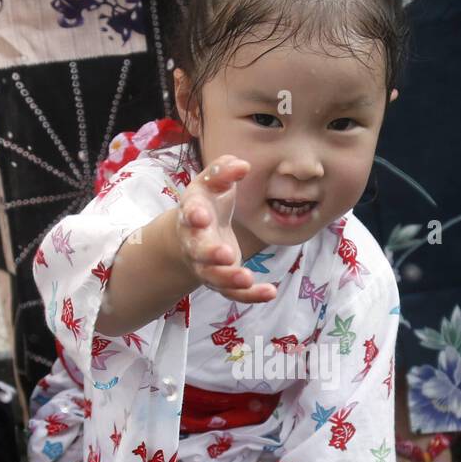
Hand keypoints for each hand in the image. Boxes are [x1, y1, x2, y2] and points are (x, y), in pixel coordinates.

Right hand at [176, 155, 275, 305]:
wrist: (192, 235)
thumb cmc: (207, 203)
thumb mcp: (211, 183)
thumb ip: (223, 171)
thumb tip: (242, 165)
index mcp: (192, 214)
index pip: (190, 214)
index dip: (194, 215)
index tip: (201, 216)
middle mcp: (195, 243)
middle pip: (198, 252)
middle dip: (210, 253)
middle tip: (226, 254)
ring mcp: (207, 266)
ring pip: (215, 277)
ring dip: (230, 278)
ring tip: (247, 278)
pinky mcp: (222, 281)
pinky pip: (234, 293)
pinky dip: (251, 295)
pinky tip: (270, 292)